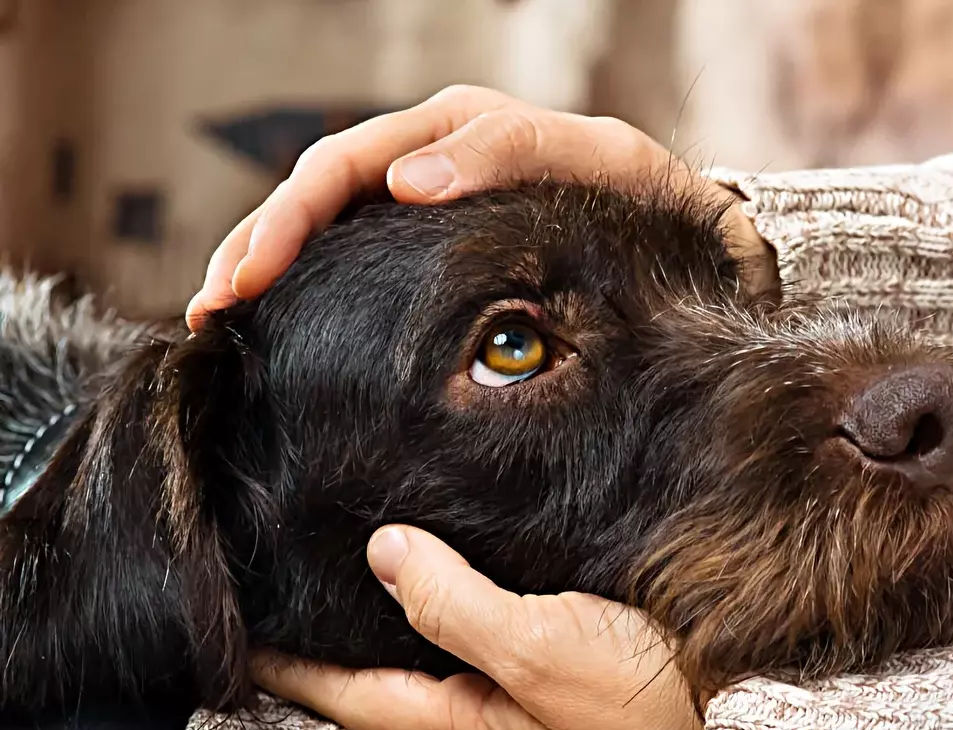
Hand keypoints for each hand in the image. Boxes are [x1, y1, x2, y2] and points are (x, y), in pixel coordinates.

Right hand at [188, 85, 772, 330]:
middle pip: (315, 193)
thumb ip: (508, 153)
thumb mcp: (594, 159)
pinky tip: (280, 321)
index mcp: (455, 130)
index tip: (250, 279)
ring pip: (326, 225)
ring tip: (219, 320)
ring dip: (266, 265)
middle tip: (212, 312)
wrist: (684, 232)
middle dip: (256, 246)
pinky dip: (311, 284)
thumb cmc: (642, 197)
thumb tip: (407, 181)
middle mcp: (429, 159)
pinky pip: (358, 256)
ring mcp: (428, 202)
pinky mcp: (434, 247)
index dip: (290, 219)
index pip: (345, 165)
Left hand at [251, 525, 709, 729]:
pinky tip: (457, 552)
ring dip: (396, 605)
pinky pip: (487, 618)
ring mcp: (522, 681)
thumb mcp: (543, 650)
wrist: (743, 700)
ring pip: (437, 640)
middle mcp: (485, 704)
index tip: (245, 624)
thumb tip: (383, 551)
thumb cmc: (648, 694)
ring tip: (355, 559)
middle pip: (388, 667)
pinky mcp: (561, 648)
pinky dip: (456, 590)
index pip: (354, 690)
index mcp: (467, 718)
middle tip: (289, 580)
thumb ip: (456, 605)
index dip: (295, 661)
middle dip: (337, 631)